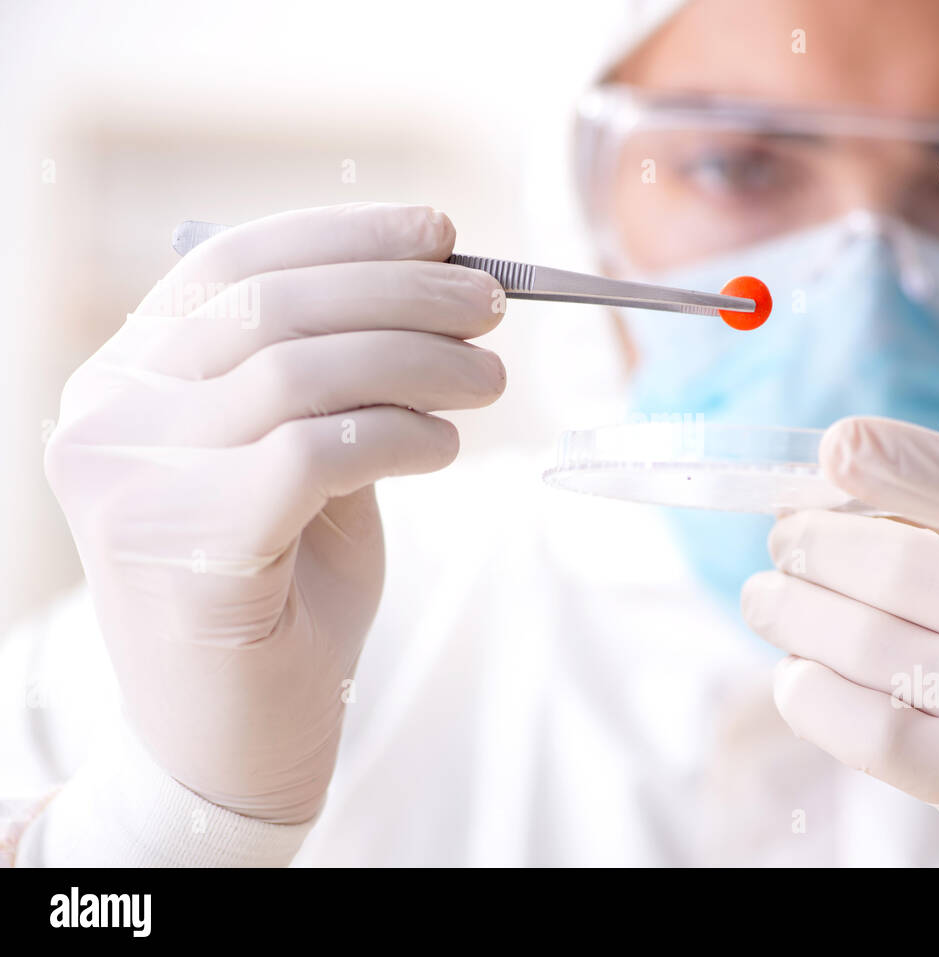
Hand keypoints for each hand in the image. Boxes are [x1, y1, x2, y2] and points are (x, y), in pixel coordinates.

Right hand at [44, 203, 505, 822]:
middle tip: (491, 305)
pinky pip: (317, 450)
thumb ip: (333, 376)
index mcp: (127, 378)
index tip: (440, 232)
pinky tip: (443, 447)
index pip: (232, 265)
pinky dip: (399, 433)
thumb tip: (432, 282)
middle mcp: (109, 416)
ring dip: (419, 360)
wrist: (237, 739)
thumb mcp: (299, 458)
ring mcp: (135, 481)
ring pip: (297, 368)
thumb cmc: (280, 592)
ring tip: (488, 377)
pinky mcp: (190, 546)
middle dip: (401, 291)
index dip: (345, 235)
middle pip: (271, 305)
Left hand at [742, 416, 938, 864]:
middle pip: (910, 572)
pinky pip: (872, 731)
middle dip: (818, 545)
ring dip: (794, 613)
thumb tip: (840, 490)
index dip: (913, 467)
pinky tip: (797, 672)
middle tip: (785, 538)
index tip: (837, 445)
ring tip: (768, 597)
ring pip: (873, 648)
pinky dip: (811, 693)